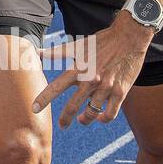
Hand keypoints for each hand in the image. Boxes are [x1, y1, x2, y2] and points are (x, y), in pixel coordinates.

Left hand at [32, 12, 152, 126]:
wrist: (129, 38)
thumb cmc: (101, 41)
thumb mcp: (78, 45)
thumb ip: (57, 52)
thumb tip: (37, 52)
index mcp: (78, 69)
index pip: (56, 86)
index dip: (44, 98)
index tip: (34, 109)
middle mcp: (90, 80)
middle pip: (73, 106)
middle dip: (65, 119)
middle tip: (62, 126)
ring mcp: (106, 87)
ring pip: (92, 112)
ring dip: (86, 119)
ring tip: (82, 119)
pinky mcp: (121, 92)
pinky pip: (111, 113)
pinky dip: (104, 118)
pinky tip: (101, 117)